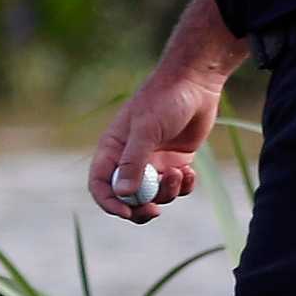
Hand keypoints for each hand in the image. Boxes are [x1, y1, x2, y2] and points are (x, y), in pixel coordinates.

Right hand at [86, 70, 222, 223]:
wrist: (195, 83)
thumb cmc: (164, 99)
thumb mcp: (146, 129)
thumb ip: (133, 162)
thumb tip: (122, 194)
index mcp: (113, 149)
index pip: (100, 184)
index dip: (109, 202)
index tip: (126, 212)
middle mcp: (130, 159)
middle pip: (126, 198)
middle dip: (140, 208)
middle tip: (155, 211)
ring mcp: (153, 163)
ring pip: (155, 195)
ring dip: (167, 191)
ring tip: (179, 172)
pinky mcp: (175, 163)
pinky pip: (176, 188)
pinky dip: (183, 185)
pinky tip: (189, 170)